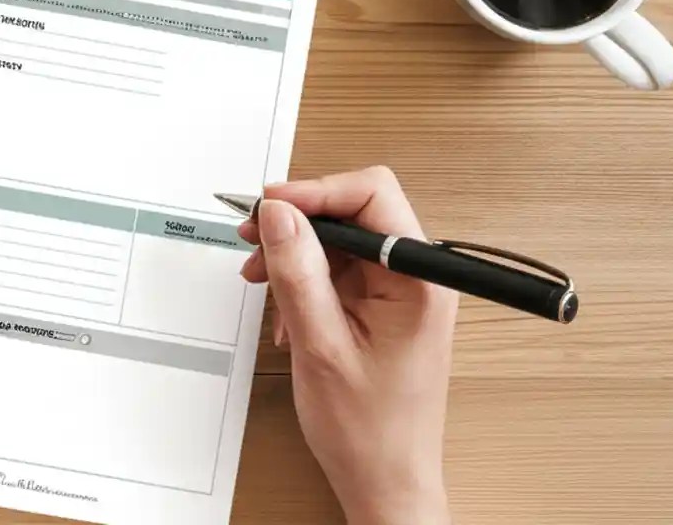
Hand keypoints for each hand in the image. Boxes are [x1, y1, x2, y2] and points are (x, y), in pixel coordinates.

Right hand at [239, 167, 456, 524]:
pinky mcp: (385, 306)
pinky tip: (285, 310)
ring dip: (297, 254)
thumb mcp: (321, 346)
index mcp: (419, 281)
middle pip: (355, 212)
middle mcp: (419, 278)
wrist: (385, 481)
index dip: (316, 191)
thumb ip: (298, 273)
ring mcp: (402, 292)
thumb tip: (278, 215)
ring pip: (342, 241)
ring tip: (261, 279)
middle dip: (299, 223)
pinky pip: (341, 271)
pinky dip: (305, 280)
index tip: (270, 206)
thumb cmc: (369, 431)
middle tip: (253, 240)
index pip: (373, 194)